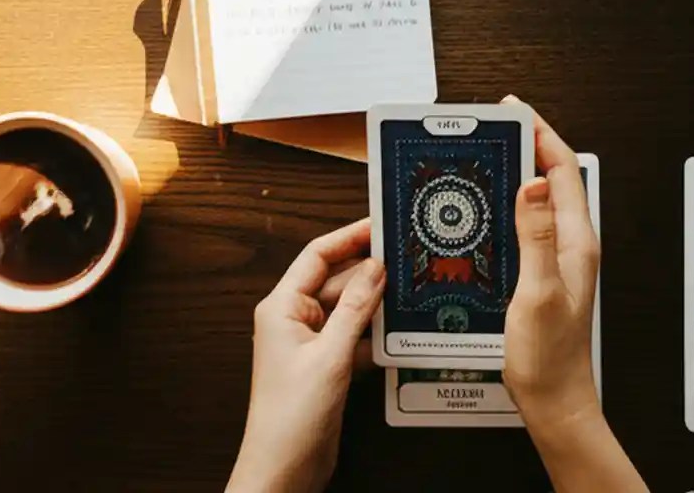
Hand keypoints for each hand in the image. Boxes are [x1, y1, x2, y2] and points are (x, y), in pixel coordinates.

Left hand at [227, 220, 384, 492]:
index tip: (380, 225)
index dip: (349, 236)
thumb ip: (356, 308)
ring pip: (349, 309)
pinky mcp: (326, 366)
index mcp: (282, 307)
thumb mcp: (331, 356)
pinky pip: (355, 336)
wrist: (283, 470)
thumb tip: (375, 267)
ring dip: (376, 303)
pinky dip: (376, 333)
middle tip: (407, 256)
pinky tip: (400, 330)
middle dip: (370, 270)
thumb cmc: (291, 418)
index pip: (318, 256)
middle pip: (337, 280)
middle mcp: (294, 320)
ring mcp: (310, 344)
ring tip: (411, 289)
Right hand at [502, 98, 600, 433]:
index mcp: (577, 241)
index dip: (540, 134)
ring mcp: (559, 257)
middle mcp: (573, 243)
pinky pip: (530, 223)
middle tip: (496, 125)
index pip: (564, 169)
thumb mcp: (538, 293)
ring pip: (541, 198)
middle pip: (554, 177)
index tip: (515, 111)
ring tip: (490, 154)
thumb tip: (534, 183)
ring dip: (519, 172)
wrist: (555, 401)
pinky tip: (489, 208)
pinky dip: (511, 204)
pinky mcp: (544, 271)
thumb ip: (537, 237)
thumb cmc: (550, 358)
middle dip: (528, 144)